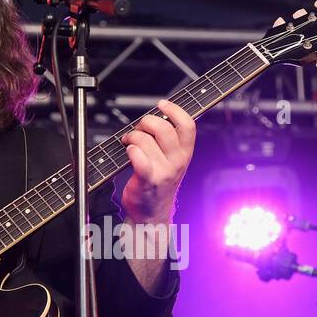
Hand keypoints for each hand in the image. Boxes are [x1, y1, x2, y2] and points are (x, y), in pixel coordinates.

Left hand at [120, 98, 195, 222]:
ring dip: (132, 137)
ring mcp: (163, 171)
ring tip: (130, 142)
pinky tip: (129, 153)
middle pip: (163, 128)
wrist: (152, 212)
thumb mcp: (173, 161)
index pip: (188, 125)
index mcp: (185, 153)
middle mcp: (177, 161)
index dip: (175, 110)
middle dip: (146, 122)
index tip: (162, 104)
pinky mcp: (148, 179)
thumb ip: (171, 140)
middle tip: (139, 128)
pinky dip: (130, 150)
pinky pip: (137, 156)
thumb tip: (158, 115)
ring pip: (145, 140)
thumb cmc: (158, 183)